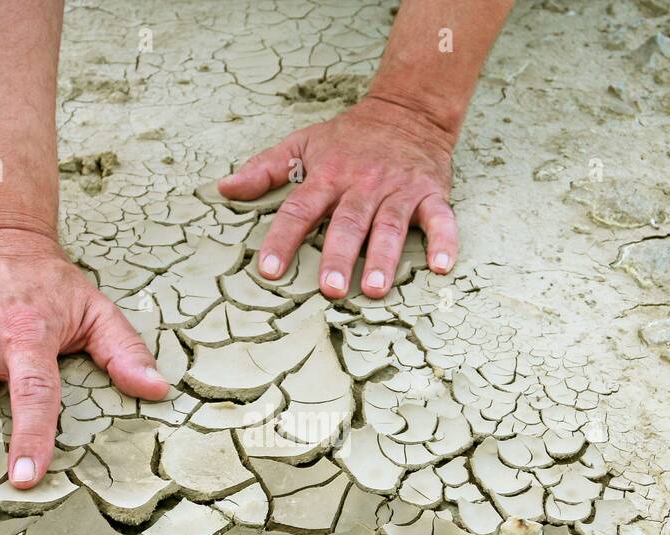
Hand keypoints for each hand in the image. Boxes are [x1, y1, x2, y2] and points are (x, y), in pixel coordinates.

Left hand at [217, 94, 457, 299]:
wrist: (408, 109)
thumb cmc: (349, 137)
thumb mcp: (303, 144)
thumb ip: (264, 169)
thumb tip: (224, 188)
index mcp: (328, 176)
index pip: (299, 210)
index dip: (283, 240)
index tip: (269, 271)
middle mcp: (362, 184)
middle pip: (348, 223)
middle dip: (339, 256)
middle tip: (330, 289)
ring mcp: (399, 190)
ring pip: (389, 225)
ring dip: (383, 257)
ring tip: (375, 288)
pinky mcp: (431, 193)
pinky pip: (440, 219)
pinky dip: (444, 241)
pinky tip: (442, 267)